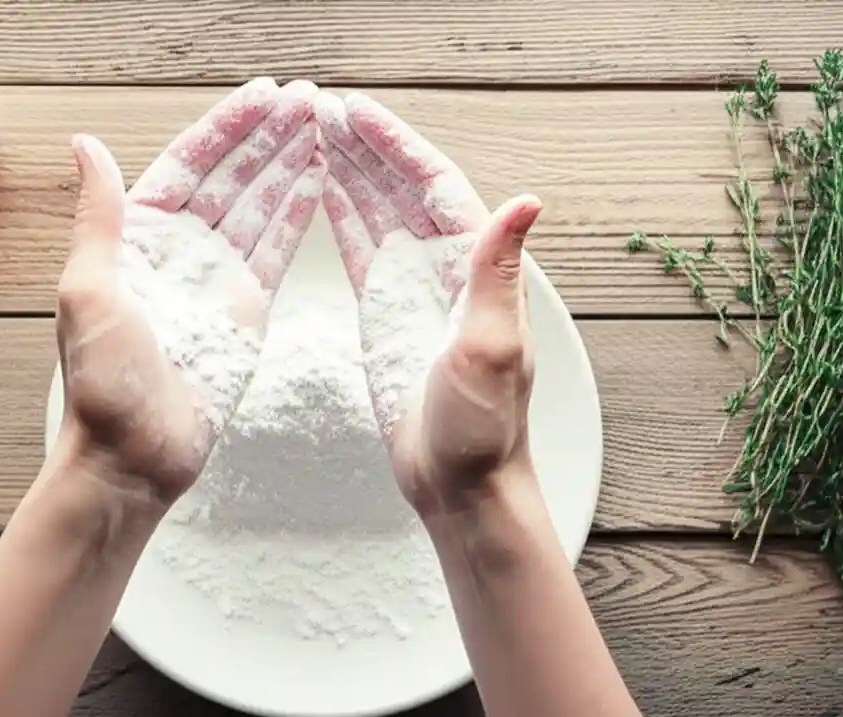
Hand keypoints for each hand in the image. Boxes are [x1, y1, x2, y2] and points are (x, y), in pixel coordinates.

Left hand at [56, 78, 323, 505]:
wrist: (134, 454)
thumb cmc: (102, 382)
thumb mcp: (88, 289)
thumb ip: (98, 216)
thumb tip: (85, 146)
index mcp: (138, 238)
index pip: (188, 165)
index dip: (225, 129)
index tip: (260, 96)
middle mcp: (180, 251)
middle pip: (232, 177)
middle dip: (267, 137)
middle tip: (304, 100)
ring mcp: (217, 279)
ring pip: (260, 206)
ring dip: (289, 165)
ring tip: (319, 127)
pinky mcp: (248, 309)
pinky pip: (277, 250)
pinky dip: (298, 215)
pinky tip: (319, 181)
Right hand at [316, 91, 541, 518]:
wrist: (460, 482)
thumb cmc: (485, 426)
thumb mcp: (493, 344)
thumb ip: (498, 272)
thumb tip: (527, 201)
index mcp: (476, 267)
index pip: (433, 185)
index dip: (397, 145)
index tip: (358, 112)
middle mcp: (446, 267)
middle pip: (401, 188)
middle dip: (366, 146)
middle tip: (323, 107)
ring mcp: (414, 288)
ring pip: (378, 212)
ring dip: (350, 171)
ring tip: (314, 132)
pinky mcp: (386, 312)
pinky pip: (361, 251)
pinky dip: (341, 217)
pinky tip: (319, 190)